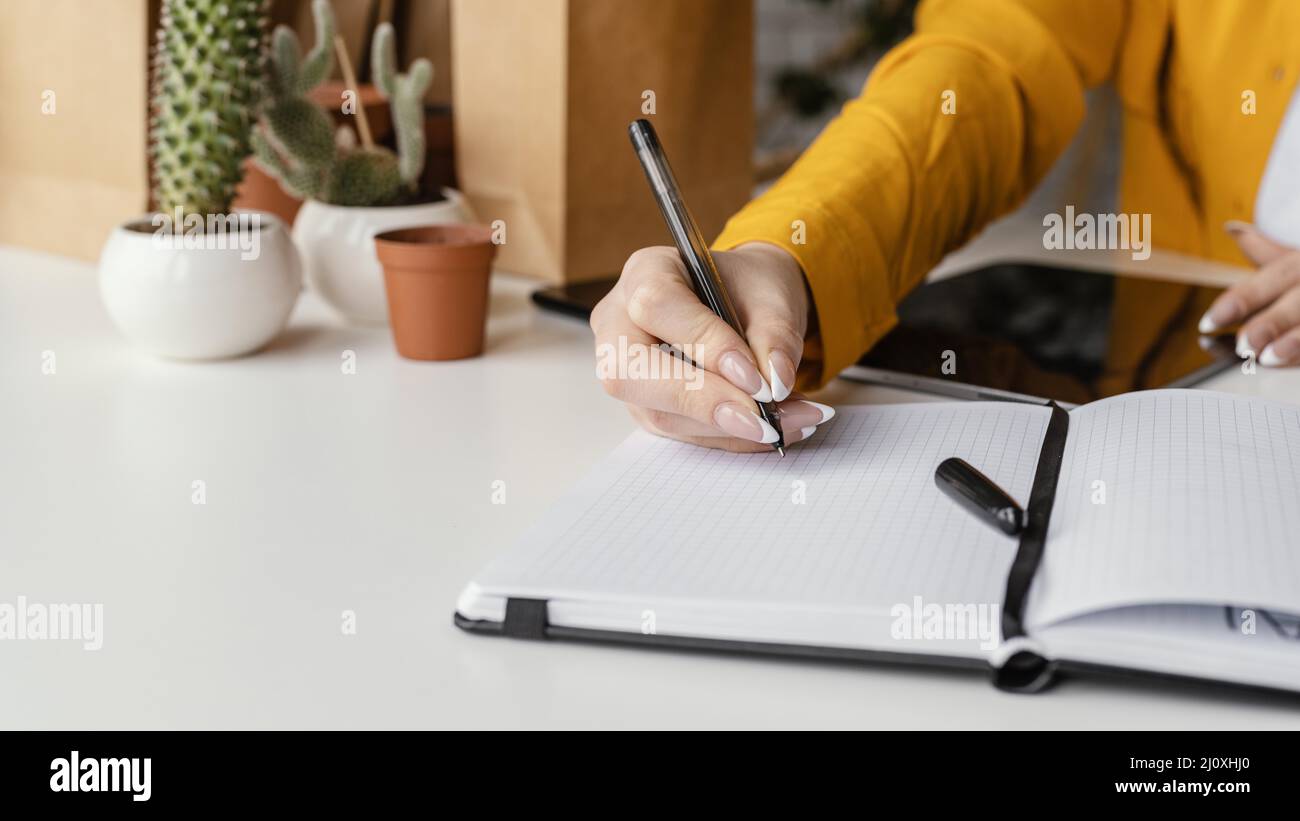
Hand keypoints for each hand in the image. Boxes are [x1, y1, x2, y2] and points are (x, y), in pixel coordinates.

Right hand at [590, 242, 834, 451]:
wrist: (745, 303)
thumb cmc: (748, 289)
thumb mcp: (771, 295)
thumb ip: (774, 334)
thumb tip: (775, 383)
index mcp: (645, 272)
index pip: (656, 307)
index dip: (704, 345)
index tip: (757, 378)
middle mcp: (620, 323)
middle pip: (630, 372)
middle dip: (702, 403)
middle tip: (765, 421)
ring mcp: (627, 372)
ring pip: (660, 414)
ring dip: (731, 428)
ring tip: (791, 421)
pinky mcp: (647, 407)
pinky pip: (683, 434)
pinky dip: (734, 437)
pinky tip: (776, 429)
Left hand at [1200, 221, 1299, 364]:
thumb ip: (1269, 251)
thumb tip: (1233, 228)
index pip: (1272, 276)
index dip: (1238, 300)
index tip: (1206, 323)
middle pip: (1298, 299)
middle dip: (1270, 322)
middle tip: (1242, 344)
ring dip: (1294, 341)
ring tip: (1267, 358)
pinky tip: (1289, 362)